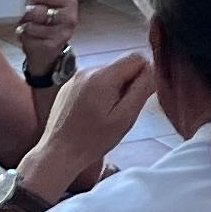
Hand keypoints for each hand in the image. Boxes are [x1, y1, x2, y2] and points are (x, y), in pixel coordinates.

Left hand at [16, 0, 78, 72]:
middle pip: (37, 10)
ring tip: (28, 25)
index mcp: (69, 1)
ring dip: (25, 25)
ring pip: (31, 24)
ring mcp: (62, 33)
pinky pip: (28, 37)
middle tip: (28, 14)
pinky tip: (28, 35)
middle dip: (27, 12)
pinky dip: (24, 36)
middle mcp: (70, 17)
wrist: (49, 50)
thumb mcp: (47, 3)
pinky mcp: (51, 46)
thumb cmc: (47, 23)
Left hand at [19, 54, 157, 205]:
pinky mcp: (68, 86)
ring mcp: (75, 77)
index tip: (138, 97)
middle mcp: (88, 70)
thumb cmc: (92, 140)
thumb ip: (142, 90)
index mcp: (103, 76)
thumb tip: (153, 70)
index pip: (136, 57)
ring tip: (105, 114)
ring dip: (113, 89)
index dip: (144, 75)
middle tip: (121, 111)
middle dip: (128, 84)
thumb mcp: (125, 118)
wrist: (58, 154)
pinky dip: (99, 92)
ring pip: (108, 74)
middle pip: (122, 66)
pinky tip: (92, 113)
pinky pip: (93, 81)